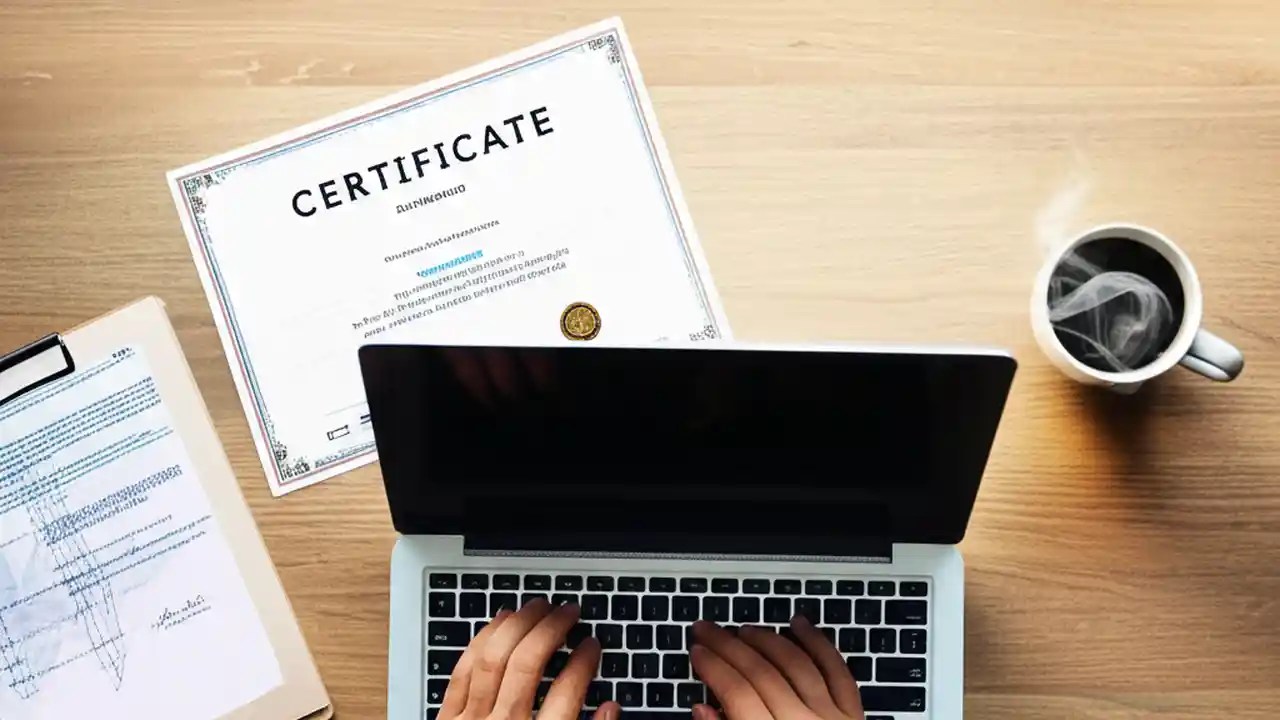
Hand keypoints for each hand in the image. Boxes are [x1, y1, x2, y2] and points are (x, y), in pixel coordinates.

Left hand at [440, 598, 618, 719]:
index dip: (584, 660)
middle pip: (527, 663)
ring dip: (518, 624)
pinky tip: (500, 622)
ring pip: (492, 658)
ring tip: (538, 606)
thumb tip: (609, 709)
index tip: (593, 644)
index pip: (568, 692)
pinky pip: (463, 669)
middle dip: (552, 628)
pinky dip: (482, 639)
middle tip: (569, 611)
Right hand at [691, 617, 864, 719]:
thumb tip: (703, 711)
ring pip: (797, 665)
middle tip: (706, 629)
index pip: (738, 695)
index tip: (696, 651)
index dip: (713, 668)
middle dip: (729, 646)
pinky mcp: (856, 719)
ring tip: (743, 628)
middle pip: (762, 674)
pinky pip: (838, 671)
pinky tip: (801, 625)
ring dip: (767, 641)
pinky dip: (819, 644)